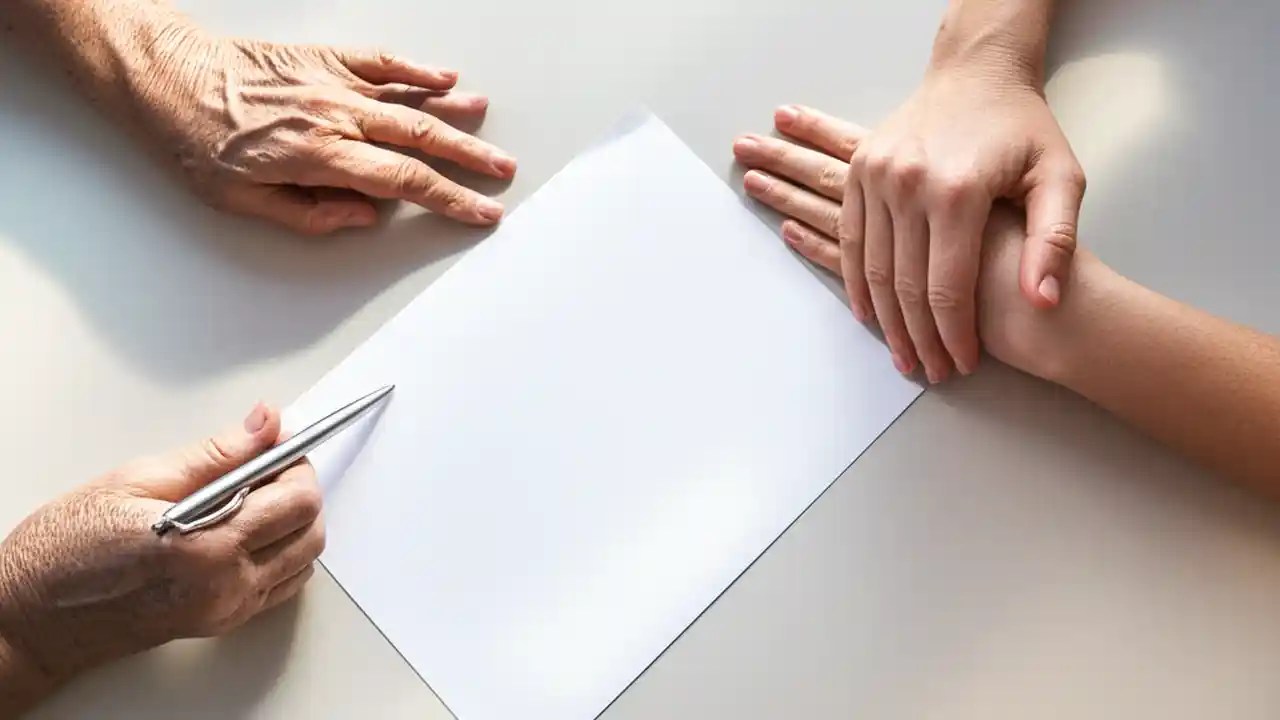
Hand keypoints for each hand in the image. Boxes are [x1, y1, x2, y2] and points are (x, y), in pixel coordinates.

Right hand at [0, 404, 323, 706]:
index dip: (294, 463)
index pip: (297, 501)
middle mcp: (227, 586)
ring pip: (303, 560)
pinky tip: (244, 530)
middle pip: (311, 532)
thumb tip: (266, 424)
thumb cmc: (64, 551)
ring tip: (248, 497)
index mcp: (210, 548)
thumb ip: (215, 454)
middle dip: (299, 491)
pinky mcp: (221, 623)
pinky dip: (280, 553)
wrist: (31, 619)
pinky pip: (280, 584)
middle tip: (262, 466)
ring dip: (292, 523)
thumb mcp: (136, 480)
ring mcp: (227, 611)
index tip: (279, 442)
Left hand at [130, 24, 515, 233]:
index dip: (449, 199)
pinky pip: (380, 61)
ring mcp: (332, 82)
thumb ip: (309, 215)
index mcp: (319, 155)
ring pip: (408, 98)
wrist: (166, 76)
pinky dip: (415, 69)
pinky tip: (442, 75)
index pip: (403, 181)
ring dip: (454, 112)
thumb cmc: (195, 139)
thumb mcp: (241, 201)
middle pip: (420, 137)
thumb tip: (361, 217)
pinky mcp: (322, 60)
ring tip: (487, 122)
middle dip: (468, 158)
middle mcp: (334, 115)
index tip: (480, 211)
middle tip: (502, 172)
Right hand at [824, 63, 1083, 382]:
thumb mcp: (1059, 176)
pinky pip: (850, 239)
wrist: (975, 71)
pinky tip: (869, 313)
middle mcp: (908, 184)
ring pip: (873, 268)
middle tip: (931, 370)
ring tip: (902, 354)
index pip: (948, 286)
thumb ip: (1053, 241)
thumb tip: (1040, 301)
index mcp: (958, 190)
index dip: (955, 334)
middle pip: (906, 285)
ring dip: (885, 320)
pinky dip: (856, 281)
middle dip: (919, 337)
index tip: (962, 363)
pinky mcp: (860, 171)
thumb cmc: (1021, 126)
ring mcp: (876, 176)